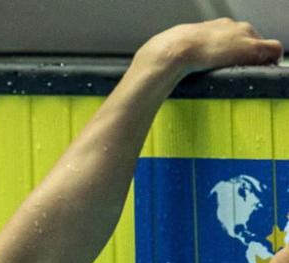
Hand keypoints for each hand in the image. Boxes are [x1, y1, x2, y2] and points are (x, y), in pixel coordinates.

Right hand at [136, 18, 282, 76]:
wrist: (169, 54)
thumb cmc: (161, 59)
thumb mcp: (164, 54)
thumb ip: (170, 58)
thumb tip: (152, 73)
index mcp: (209, 27)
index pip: (229, 36)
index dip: (230, 51)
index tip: (224, 65)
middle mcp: (229, 26)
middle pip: (248, 38)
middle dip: (245, 55)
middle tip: (235, 71)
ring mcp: (242, 35)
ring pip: (260, 45)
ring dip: (255, 59)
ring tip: (244, 73)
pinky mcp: (251, 47)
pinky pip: (273, 50)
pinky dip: (270, 60)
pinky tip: (261, 70)